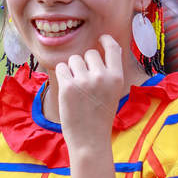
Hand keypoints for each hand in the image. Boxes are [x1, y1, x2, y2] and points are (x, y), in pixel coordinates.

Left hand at [54, 35, 127, 153]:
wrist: (90, 139)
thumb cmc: (100, 116)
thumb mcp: (113, 93)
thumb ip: (108, 73)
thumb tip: (97, 51)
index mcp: (117, 77)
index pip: (113, 48)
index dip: (105, 40)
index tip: (100, 39)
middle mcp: (102, 76)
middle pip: (89, 53)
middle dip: (84, 63)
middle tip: (84, 82)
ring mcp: (84, 81)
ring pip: (73, 59)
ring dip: (72, 69)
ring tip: (77, 88)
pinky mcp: (67, 86)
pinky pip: (61, 68)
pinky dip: (62, 75)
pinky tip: (67, 89)